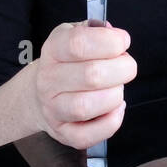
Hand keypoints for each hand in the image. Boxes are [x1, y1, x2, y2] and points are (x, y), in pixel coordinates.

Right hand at [28, 20, 136, 149]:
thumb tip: (115, 35)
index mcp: (53, 49)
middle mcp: (48, 80)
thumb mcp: (75, 34)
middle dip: (122, 69)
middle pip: (91, 76)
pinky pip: (87, 136)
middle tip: (127, 67)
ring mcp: (53, 109)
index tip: (123, 42)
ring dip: (114, 96)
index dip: (110, 41)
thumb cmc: (68, 61)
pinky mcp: (63, 133)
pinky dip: (110, 122)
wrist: (39, 93)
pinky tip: (116, 108)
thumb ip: (97, 30)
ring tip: (117, 87)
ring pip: (86, 107)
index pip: (78, 43)